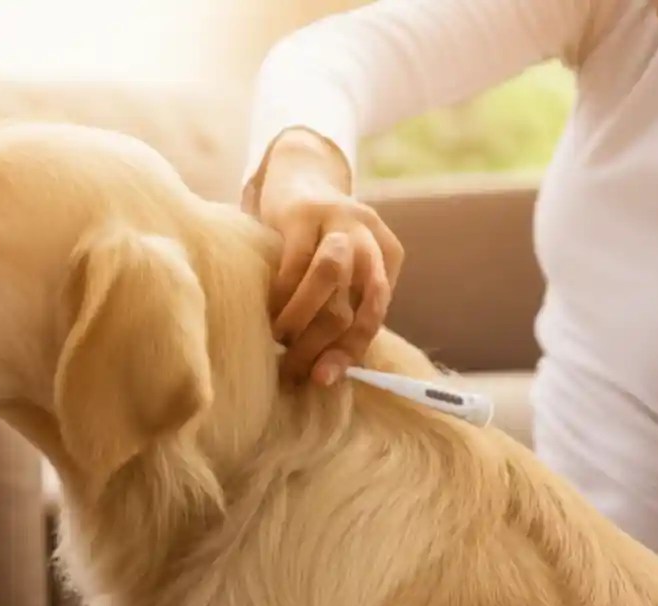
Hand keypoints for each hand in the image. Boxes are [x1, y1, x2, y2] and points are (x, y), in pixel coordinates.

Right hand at [252, 130, 403, 385]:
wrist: (298, 174)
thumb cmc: (317, 240)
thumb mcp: (340, 271)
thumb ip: (342, 310)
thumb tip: (327, 374)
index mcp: (387, 255)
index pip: (375, 314)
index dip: (350, 352)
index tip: (322, 379)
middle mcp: (370, 236)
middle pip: (359, 302)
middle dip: (325, 344)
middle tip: (294, 367)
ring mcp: (339, 219)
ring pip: (331, 278)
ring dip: (305, 318)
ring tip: (280, 339)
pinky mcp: (304, 212)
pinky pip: (296, 262)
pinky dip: (283, 295)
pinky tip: (270, 311)